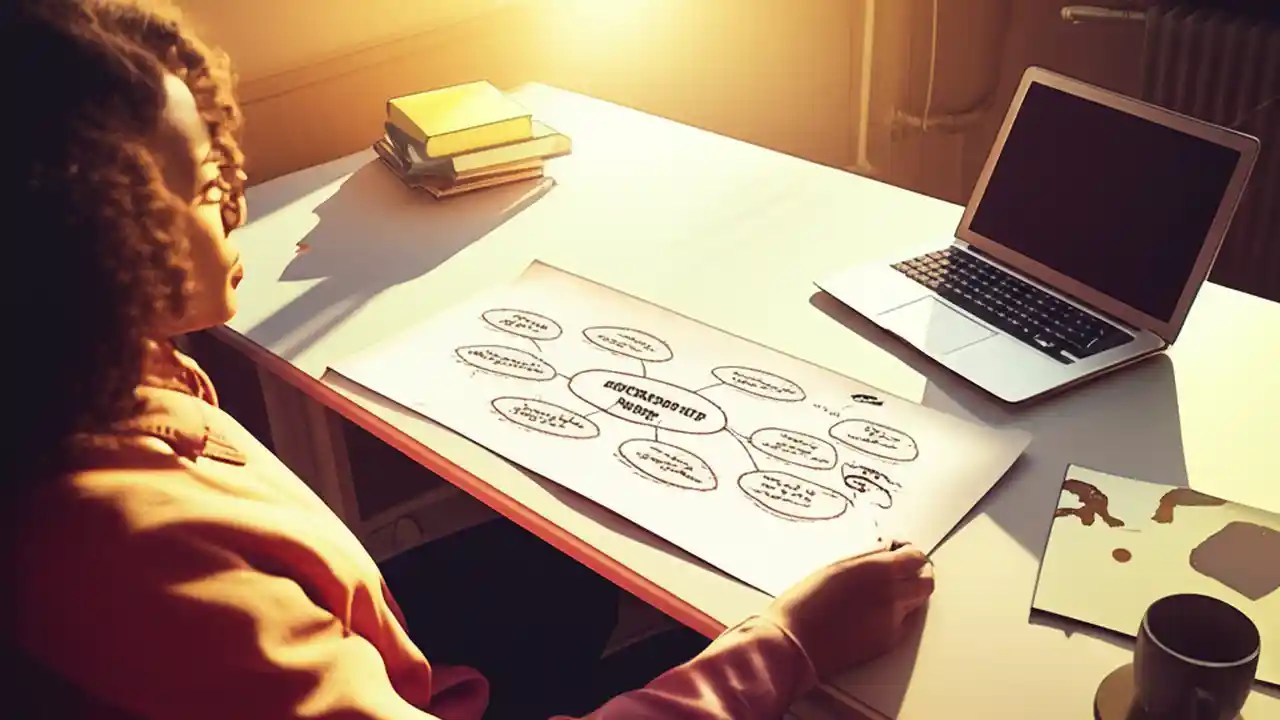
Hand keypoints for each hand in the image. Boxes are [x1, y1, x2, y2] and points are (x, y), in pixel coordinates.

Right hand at [765, 541, 934, 678]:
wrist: (794, 644)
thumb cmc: (804, 603)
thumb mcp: (835, 567)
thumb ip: (867, 558)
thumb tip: (886, 551)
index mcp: (878, 571)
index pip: (916, 557)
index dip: (909, 552)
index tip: (898, 551)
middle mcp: (893, 596)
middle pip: (926, 580)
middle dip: (917, 573)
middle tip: (900, 571)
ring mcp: (894, 622)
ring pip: (919, 602)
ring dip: (910, 593)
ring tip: (885, 592)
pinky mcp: (889, 642)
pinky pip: (906, 622)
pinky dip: (898, 614)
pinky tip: (874, 612)